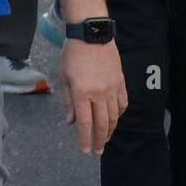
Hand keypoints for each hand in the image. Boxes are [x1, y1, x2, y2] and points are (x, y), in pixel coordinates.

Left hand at [59, 38, 126, 154]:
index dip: (85, 139)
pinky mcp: (121, 82)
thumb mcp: (64, 76)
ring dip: (109, 131)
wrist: (91, 34)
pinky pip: (122, 104)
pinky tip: (114, 119)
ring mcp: (112, 89)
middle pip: (102, 124)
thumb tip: (71, 122)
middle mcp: (99, 94)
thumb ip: (68, 101)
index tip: (85, 150)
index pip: (85, 123)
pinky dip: (118, 115)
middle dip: (99, 141)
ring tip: (105, 139)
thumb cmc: (72, 54)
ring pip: (113, 117)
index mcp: (82, 93)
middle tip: (97, 151)